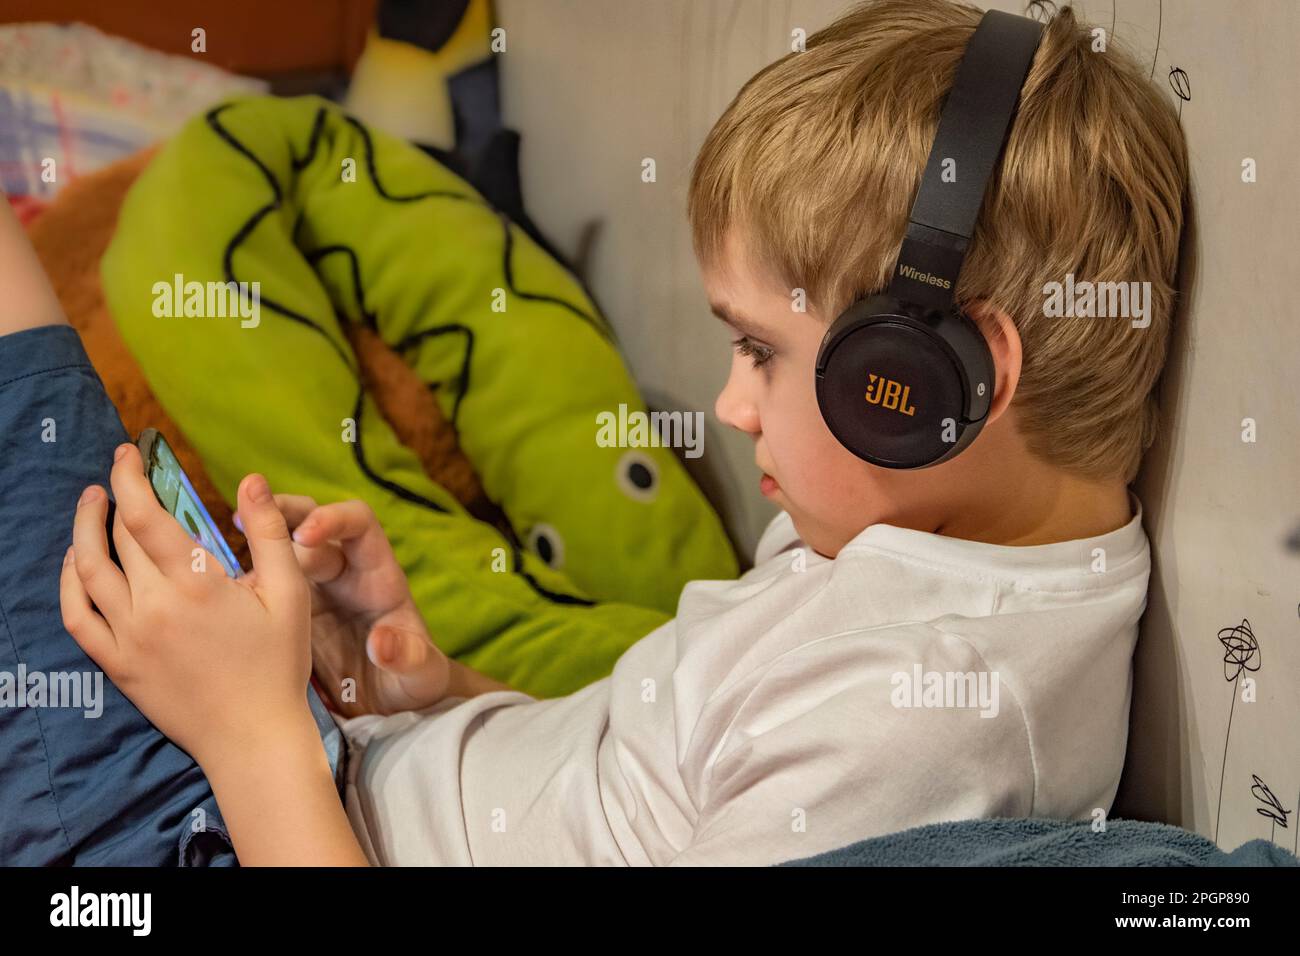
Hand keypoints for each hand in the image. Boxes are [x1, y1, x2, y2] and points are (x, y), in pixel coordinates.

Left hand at [60, 443, 314, 770]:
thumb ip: (270, 533)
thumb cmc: (278, 665)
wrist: (252, 737)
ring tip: (91, 504)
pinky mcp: (118, 664)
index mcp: (196, 585)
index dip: (132, 477)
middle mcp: (153, 607)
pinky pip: (78, 615)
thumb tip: (250, 480)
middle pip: (116, 538)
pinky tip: (77, 562)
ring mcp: (129, 638)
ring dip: (82, 531)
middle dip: (114, 495)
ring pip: (88, 572)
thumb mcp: (290, 594)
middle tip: (121, 471)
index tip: (130, 452)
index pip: (145, 516)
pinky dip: (69, 582)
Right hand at [237, 496, 450, 717]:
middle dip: (282, 514)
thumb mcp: (421, 675)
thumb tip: (381, 643)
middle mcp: (343, 573)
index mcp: (378, 577)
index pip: (359, 525)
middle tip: (246, 520)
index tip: (304, 536)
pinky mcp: (288, 613)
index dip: (332, 520)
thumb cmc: (415, 681)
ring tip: (216, 545)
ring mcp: (313, 590)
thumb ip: (408, 657)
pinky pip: (262, 586)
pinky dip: (239, 582)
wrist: (390, 707)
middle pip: (312, 522)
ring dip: (253, 541)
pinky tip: (213, 588)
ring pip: (280, 549)